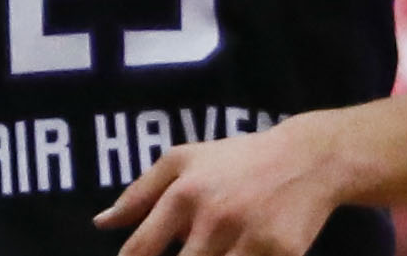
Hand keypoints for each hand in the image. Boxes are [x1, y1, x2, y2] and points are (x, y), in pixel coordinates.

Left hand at [99, 118, 347, 255]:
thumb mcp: (182, 161)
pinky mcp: (283, 253)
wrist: (305, 159)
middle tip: (186, 253)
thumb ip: (138, 193)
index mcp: (184, 193)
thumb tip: (101, 223)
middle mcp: (214, 217)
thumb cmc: (234, 160)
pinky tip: (233, 255)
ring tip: (209, 252)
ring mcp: (250, 238)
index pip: (143, 246)